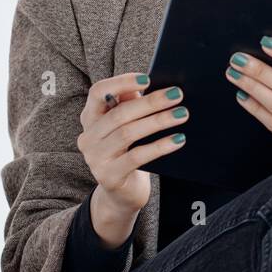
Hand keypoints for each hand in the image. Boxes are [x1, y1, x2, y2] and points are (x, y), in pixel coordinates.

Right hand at [76, 72, 189, 242]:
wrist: (121, 193)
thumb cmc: (128, 151)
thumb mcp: (127, 126)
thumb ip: (132, 103)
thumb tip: (155, 82)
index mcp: (90, 118)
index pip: (98, 92)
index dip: (122, 82)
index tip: (148, 78)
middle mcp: (88, 136)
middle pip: (120, 114)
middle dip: (151, 102)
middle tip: (178, 94)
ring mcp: (95, 158)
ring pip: (128, 134)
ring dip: (158, 121)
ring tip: (183, 114)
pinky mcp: (109, 176)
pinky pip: (137, 157)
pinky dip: (159, 146)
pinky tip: (178, 139)